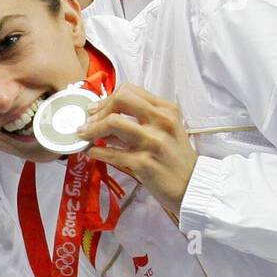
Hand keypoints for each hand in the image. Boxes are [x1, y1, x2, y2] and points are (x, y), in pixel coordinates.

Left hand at [80, 84, 197, 214]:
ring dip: (91, 129)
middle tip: (88, 122)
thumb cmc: (176, 157)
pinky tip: (91, 152)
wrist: (192, 186)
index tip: (97, 109)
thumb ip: (143, 118)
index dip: (108, 99)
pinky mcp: (143, 163)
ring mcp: (152, 142)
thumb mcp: (166, 129)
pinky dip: (95, 151)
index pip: (130, 91)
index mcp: (166, 110)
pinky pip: (110, 153)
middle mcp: (161, 122)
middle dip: (98, 110)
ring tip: (84, 135)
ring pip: (112, 123)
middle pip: (120, 100)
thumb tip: (107, 113)